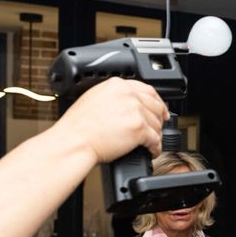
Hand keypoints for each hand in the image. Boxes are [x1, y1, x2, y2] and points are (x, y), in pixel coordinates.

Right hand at [54, 77, 168, 164]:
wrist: (75, 141)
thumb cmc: (78, 126)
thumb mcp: (95, 98)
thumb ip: (115, 97)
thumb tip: (129, 104)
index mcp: (118, 85)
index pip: (147, 90)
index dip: (157, 102)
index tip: (160, 109)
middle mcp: (129, 95)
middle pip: (156, 106)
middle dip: (159, 119)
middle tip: (158, 128)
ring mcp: (135, 111)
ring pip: (157, 124)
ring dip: (157, 135)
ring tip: (152, 142)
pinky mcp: (139, 129)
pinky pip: (155, 139)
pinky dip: (156, 147)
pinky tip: (152, 151)